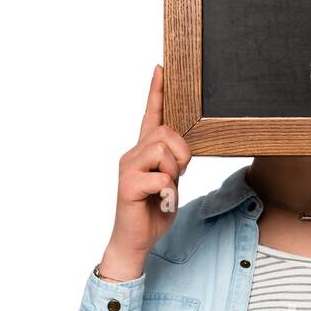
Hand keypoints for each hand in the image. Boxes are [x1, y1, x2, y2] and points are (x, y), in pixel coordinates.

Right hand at [99, 65, 190, 280]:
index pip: (151, 115)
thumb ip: (174, 162)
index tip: (161, 68)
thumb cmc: (152, 212)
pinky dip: (168, 192)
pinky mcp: (127, 184)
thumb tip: (181, 148)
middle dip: (182, 152)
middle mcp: (132, 154)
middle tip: (180, 175)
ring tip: (166, 191)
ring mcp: (127, 167)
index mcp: (144, 152)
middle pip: (166, 132)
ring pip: (164, 151)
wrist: (136, 241)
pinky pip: (161, 177)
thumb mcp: (170, 182)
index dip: (157, 92)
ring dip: (174, 172)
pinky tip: (159, 202)